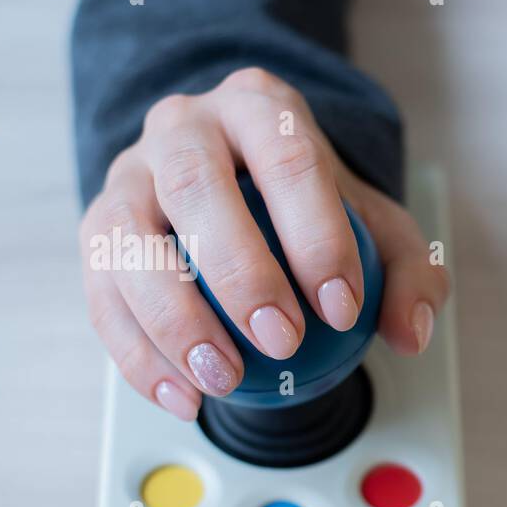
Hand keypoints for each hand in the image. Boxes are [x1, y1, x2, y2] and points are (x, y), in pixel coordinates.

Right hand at [79, 67, 447, 419]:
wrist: (244, 190)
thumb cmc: (313, 211)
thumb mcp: (380, 231)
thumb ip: (408, 277)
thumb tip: (409, 335)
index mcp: (261, 109)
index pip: (288, 158)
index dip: (315, 234)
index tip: (341, 308)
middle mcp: (184, 126)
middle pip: (196, 185)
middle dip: (239, 271)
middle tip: (281, 343)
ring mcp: (129, 173)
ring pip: (128, 239)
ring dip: (173, 318)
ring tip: (224, 380)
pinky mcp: (97, 228)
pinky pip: (103, 293)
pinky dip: (138, 354)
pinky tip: (183, 397)